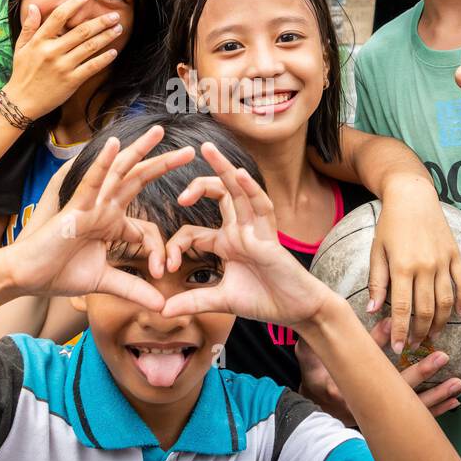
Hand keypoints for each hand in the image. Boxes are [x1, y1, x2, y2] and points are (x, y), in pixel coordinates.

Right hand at [3, 126, 193, 308]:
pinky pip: (91, 183)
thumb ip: (133, 290)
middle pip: (138, 181)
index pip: (146, 226)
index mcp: (111, 223)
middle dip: (164, 165)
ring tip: (159, 132)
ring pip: (119, 173)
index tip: (165, 271)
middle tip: (190, 151)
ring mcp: (90, 206)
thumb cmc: (58, 273)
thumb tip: (162, 306)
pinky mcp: (74, 210)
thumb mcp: (104, 282)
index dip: (159, 249)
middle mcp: (103, 209)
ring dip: (140, 151)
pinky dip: (102, 164)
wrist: (26, 277)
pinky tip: (114, 144)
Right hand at [4, 0, 121, 117]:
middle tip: (114, 15)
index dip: (74, 4)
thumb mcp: (20, 48)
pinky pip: (91, 67)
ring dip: (107, 36)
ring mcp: (62, 66)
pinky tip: (114, 52)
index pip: (59, 16)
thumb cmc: (22, 74)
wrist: (21, 102)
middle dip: (101, 21)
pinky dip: (104, 58)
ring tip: (118, 28)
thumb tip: (34, 6)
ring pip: (90, 47)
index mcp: (39, 41)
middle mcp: (52, 51)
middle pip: (81, 31)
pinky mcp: (71, 81)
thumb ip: (28, 26)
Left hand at [159, 143, 333, 330]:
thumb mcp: (221, 301)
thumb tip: (162, 311)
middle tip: (180, 195)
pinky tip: (239, 173)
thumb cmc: (265, 300)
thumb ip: (193, 301)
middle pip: (219, 194)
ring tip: (207, 149)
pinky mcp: (270, 236)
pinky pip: (262, 207)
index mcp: (226, 243)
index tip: (168, 267)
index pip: (192, 232)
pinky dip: (251, 189)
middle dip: (199, 184)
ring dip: (223, 168)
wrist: (298, 311)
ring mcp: (255, 229)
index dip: (175, 246)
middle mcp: (240, 230)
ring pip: (239, 190)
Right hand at [295, 319, 460, 424]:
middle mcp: (362, 405)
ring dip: (435, 395)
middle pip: (394, 389)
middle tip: (440, 356)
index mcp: (342, 388)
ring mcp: (376, 416)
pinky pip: (415, 419)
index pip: (363, 362)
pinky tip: (454, 401)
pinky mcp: (388, 422)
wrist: (315, 407)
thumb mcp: (308, 359)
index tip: (392, 323)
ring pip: (410, 407)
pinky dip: (436, 409)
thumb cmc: (314, 377)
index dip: (376, 341)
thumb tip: (320, 324)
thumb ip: (315, 345)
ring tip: (457, 384)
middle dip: (419, 372)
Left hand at [371, 185, 460, 353]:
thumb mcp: (376, 251)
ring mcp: (443, 260)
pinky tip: (458, 312)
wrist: (412, 195)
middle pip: (426, 310)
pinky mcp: (456, 254)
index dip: (400, 332)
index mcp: (402, 267)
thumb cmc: (389, 224)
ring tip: (433, 335)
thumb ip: (377, 282)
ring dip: (440, 322)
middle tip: (415, 345)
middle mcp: (425, 266)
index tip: (398, 349)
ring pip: (446, 301)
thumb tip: (373, 311)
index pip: (401, 308)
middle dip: (420, 332)